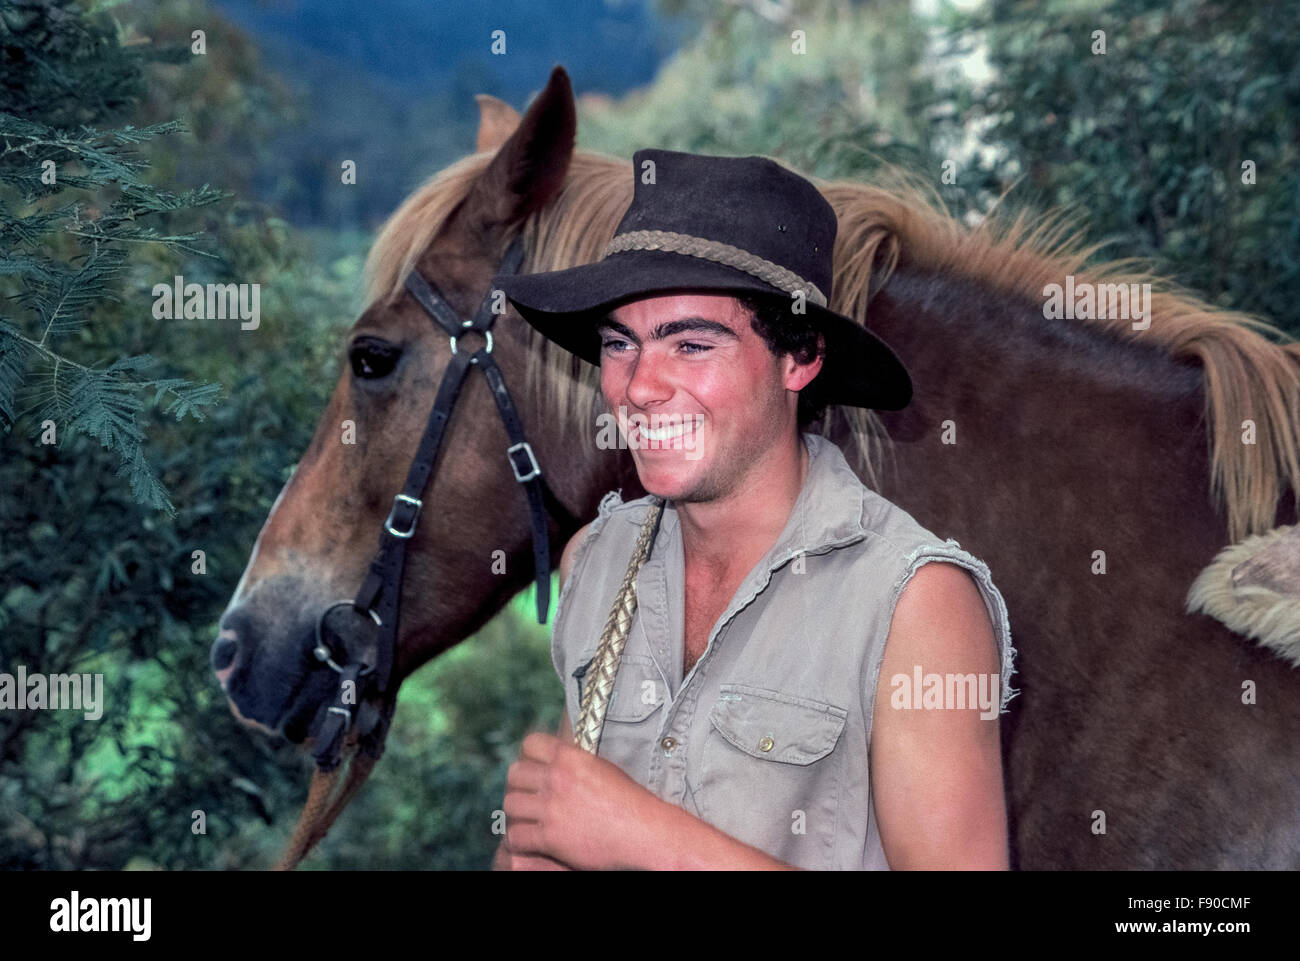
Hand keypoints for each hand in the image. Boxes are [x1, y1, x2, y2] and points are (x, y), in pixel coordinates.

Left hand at [502, 731, 662, 869]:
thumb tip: (559, 759)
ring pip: (510, 804)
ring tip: (528, 820)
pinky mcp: (550, 836)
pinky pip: (517, 836)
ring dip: (517, 814)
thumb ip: (576, 762)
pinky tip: (532, 841)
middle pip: (515, 774)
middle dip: (518, 786)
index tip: (532, 769)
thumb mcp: (603, 768)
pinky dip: (520, 841)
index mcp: (570, 758)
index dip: (528, 757)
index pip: (530, 744)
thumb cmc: (630, 803)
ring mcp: (551, 808)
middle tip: (527, 797)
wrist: (645, 832)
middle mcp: (557, 778)